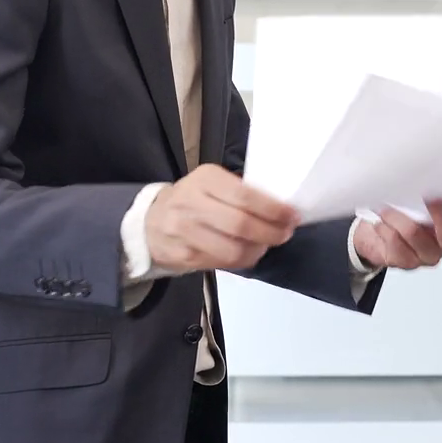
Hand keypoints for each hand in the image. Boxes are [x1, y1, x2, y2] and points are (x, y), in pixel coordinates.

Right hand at [144, 164, 299, 271]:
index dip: (273, 209)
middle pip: (240, 225)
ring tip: (266, 244)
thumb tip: (280, 208)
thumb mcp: (211, 182)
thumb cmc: (191, 199)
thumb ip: (240, 192)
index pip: (244, 196)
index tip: (292, 216)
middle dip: (270, 233)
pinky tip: (246, 252)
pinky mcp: (184, 256)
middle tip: (284, 233)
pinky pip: (222, 263)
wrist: (149, 222)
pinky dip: (241, 260)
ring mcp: (185, 232)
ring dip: (258, 250)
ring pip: (233, 250)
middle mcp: (192, 203)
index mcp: (205, 179)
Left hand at [353, 197, 441, 270]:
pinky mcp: (408, 263)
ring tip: (385, 208)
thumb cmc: (400, 214)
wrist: (375, 238)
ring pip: (414, 233)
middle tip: (426, 195)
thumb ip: (427, 189)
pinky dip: (385, 229)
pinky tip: (380, 224)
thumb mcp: (416, 199)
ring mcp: (428, 255)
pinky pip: (396, 243)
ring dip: (396, 216)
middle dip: (437, 211)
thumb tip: (427, 170)